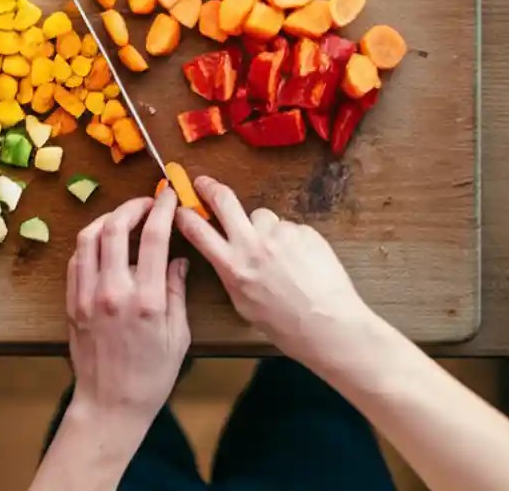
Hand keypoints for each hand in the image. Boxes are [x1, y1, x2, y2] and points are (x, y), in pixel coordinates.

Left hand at [66, 190, 190, 428]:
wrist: (110, 403)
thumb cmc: (151, 375)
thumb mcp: (178, 335)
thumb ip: (177, 292)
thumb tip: (178, 259)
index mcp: (147, 300)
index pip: (154, 238)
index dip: (162, 209)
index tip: (169, 196)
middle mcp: (114, 292)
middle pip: (116, 228)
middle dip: (132, 206)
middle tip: (146, 203)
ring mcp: (87, 295)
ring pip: (89, 237)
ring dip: (108, 219)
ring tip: (124, 218)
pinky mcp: (72, 302)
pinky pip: (76, 259)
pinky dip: (90, 242)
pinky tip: (104, 243)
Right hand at [174, 176, 376, 371]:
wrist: (328, 324)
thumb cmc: (286, 324)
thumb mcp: (243, 304)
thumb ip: (232, 274)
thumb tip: (228, 257)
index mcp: (232, 266)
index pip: (197, 230)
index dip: (184, 214)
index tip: (180, 206)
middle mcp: (252, 245)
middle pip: (224, 201)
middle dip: (209, 187)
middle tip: (204, 182)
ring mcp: (280, 234)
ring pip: (263, 217)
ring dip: (264, 228)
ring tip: (281, 256)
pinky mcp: (303, 231)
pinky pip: (289, 227)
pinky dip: (291, 240)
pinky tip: (301, 261)